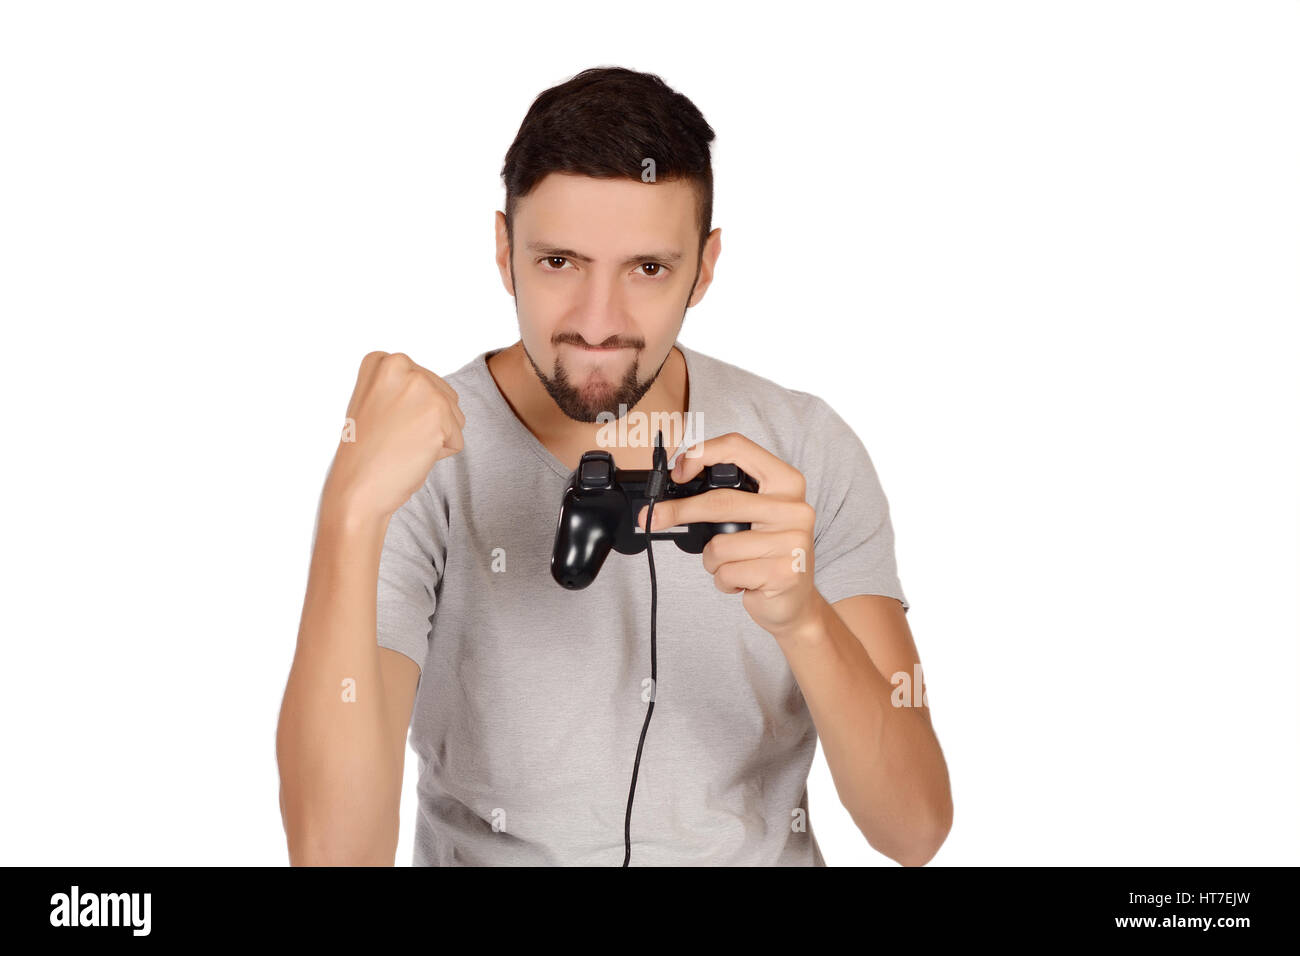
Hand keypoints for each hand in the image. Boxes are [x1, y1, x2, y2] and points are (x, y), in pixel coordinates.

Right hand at [323, 351, 465, 525]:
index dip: (410, 412)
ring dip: (435, 436)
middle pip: (445, 397)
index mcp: (382, 361)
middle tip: (393, 437)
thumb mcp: (375, 403)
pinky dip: (440, 454)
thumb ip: (402, 388)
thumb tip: (435, 389)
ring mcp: (422, 388)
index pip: (425, 382)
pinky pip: (457, 440)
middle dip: (427, 423)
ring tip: (402, 445)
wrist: (356, 488)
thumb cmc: (365, 453)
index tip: (384, 423)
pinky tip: (411, 455)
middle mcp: (402, 365)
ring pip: (455, 417)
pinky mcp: (439, 414)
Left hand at [636, 432, 821, 640]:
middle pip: (721, 501)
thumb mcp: (755, 516)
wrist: (794, 603)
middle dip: (681, 511)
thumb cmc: (766, 554)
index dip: (701, 454)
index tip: (678, 472)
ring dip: (714, 562)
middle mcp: (795, 508)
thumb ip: (726, 497)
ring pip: (719, 546)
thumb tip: (675, 485)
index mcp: (785, 482)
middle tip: (654, 516)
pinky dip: (724, 581)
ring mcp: (792, 541)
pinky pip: (727, 572)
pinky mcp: (784, 573)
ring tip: (735, 565)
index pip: (738, 448)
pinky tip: (744, 582)